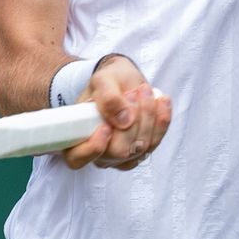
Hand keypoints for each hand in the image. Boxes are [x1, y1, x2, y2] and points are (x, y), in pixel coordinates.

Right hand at [61, 55, 171, 171]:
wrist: (123, 80)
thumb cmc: (108, 82)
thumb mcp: (102, 80)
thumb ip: (108, 98)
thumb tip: (124, 120)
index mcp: (77, 138)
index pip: (77, 159)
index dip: (93, 148)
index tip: (106, 127)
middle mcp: (99, 153)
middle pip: (118, 152)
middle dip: (131, 122)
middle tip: (131, 94)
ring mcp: (122, 156)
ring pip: (140, 147)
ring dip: (147, 116)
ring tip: (144, 91)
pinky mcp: (142, 150)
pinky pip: (156, 141)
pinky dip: (161, 120)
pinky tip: (162, 101)